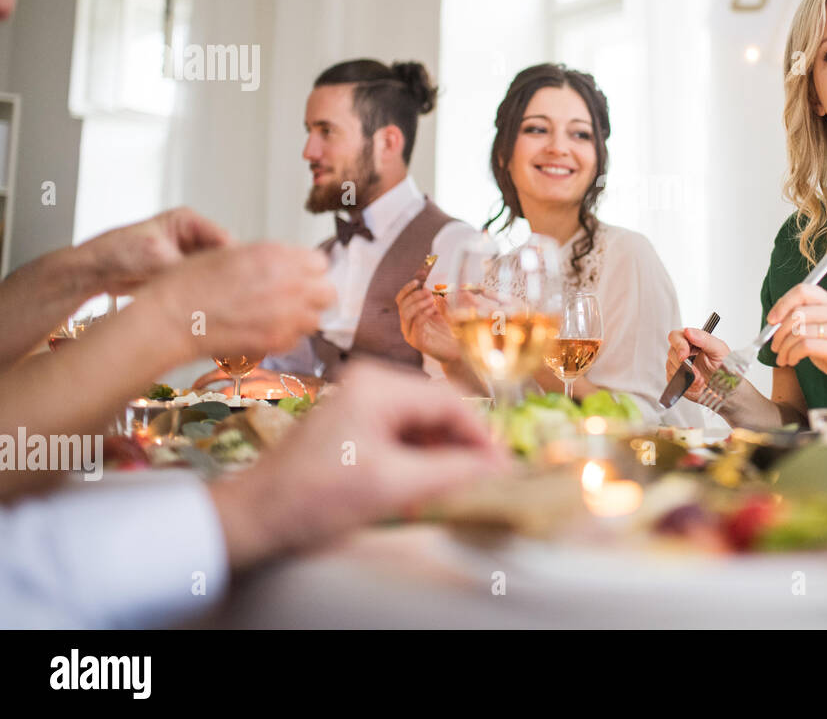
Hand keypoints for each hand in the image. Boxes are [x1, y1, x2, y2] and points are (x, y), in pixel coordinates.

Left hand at [78, 207, 230, 294]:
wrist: (93, 272)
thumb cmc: (116, 252)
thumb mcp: (158, 257)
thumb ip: (191, 268)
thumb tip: (215, 281)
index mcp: (188, 221)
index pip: (225, 239)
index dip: (233, 261)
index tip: (237, 280)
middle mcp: (192, 237)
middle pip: (223, 257)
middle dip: (223, 275)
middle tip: (225, 294)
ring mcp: (188, 256)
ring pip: (214, 273)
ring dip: (212, 286)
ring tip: (209, 300)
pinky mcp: (182, 274)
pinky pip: (202, 285)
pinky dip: (203, 294)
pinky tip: (200, 303)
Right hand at [134, 242, 335, 359]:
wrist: (170, 318)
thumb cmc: (190, 284)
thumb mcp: (231, 254)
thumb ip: (267, 259)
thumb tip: (288, 265)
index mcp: (276, 255)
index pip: (320, 263)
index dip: (309, 272)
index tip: (299, 279)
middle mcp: (288, 281)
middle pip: (327, 292)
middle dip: (313, 296)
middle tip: (294, 302)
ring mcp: (286, 312)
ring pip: (316, 319)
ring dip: (301, 319)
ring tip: (276, 319)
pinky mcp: (277, 340)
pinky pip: (297, 340)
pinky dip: (285, 338)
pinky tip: (263, 332)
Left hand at [209, 360, 510, 567]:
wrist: (251, 517)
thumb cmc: (314, 499)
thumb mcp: (392, 487)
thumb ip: (452, 472)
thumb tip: (499, 465)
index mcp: (378, 386)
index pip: (451, 402)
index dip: (482, 436)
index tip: (502, 468)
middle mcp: (369, 382)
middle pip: (437, 409)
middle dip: (460, 446)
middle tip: (479, 482)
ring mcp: (357, 400)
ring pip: (420, 422)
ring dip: (438, 454)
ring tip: (447, 489)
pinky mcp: (350, 421)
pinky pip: (399, 432)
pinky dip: (415, 457)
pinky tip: (416, 486)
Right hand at [396, 271, 460, 363]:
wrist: (457, 348)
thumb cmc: (450, 328)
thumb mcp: (442, 309)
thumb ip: (435, 297)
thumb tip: (428, 283)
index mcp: (410, 315)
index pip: (401, 298)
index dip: (408, 287)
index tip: (418, 279)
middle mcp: (407, 324)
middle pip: (402, 305)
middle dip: (415, 295)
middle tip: (428, 291)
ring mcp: (410, 333)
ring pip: (406, 314)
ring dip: (418, 303)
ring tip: (432, 299)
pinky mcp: (417, 341)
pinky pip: (415, 324)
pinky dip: (423, 314)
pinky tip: (433, 309)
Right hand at [666, 327, 729, 400]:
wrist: (726, 384)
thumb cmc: (724, 364)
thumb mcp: (719, 349)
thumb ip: (704, 339)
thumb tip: (689, 331)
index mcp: (692, 340)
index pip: (675, 336)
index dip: (678, 346)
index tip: (684, 356)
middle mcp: (683, 351)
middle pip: (671, 353)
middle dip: (685, 366)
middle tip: (698, 373)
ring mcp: (678, 365)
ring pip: (671, 368)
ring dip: (687, 377)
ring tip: (701, 380)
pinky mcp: (677, 378)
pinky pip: (674, 381)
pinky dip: (687, 385)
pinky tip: (696, 385)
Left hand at [767, 284, 826, 401]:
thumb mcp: (820, 332)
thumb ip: (803, 320)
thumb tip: (775, 317)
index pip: (804, 291)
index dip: (783, 303)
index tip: (771, 320)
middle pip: (798, 312)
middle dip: (779, 331)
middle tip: (774, 346)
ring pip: (800, 331)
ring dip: (784, 347)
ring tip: (783, 358)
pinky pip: (806, 346)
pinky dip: (792, 354)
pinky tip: (792, 361)